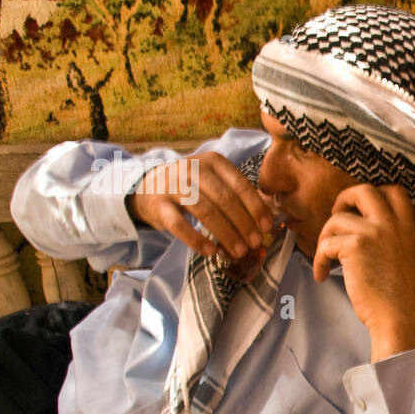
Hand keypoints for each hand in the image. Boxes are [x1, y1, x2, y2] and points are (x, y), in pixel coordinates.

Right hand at [127, 152, 273, 258]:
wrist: (149, 187)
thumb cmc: (192, 188)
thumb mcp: (214, 181)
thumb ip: (236, 195)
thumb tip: (265, 222)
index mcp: (213, 161)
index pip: (240, 185)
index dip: (255, 207)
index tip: (266, 227)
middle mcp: (193, 168)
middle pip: (225, 199)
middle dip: (243, 224)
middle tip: (255, 243)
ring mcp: (174, 185)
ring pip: (205, 211)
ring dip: (225, 234)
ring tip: (239, 251)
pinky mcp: (159, 204)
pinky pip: (179, 225)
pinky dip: (196, 239)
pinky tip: (210, 252)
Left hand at [313, 183, 414, 361]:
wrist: (397, 315)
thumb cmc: (396, 294)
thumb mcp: (403, 254)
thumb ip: (390, 235)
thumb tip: (361, 225)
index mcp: (406, 226)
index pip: (394, 191)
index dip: (374, 192)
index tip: (360, 208)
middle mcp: (392, 224)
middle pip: (364, 191)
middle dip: (344, 199)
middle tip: (336, 216)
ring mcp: (373, 232)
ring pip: (337, 219)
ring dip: (325, 238)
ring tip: (326, 259)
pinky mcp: (354, 246)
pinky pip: (326, 244)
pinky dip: (318, 260)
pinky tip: (321, 275)